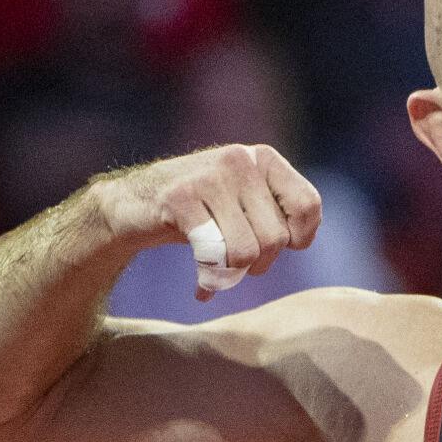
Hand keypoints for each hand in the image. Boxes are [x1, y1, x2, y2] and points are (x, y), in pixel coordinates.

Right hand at [91, 144, 321, 300]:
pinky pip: (213, 254)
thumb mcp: (247, 204)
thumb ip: (279, 214)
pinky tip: (202, 283)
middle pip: (276, 238)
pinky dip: (209, 278)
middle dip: (260, 264)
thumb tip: (304, 239)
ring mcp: (208, 176)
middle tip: (238, 265)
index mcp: (263, 158)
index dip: (300, 239)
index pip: (308, 206)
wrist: (133, 206)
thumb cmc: (201, 212)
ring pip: (246, 251)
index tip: (280, 248)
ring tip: (219, 269)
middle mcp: (240, 159)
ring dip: (233, 274)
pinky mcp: (179, 198)